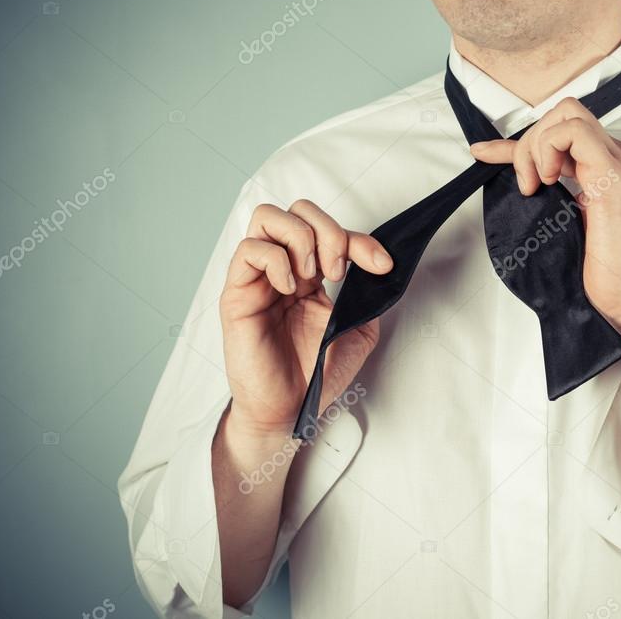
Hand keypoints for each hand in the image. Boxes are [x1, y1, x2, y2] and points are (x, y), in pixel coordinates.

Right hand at [219, 200, 392, 436]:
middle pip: (298, 210)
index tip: (382, 264)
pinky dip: (276, 259)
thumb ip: (367, 296)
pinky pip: (249, 250)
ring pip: (268, 217)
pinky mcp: (238, 293)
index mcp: (312, 275)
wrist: (291, 409)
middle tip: (337, 271)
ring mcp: (259, 278)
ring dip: (300, 238)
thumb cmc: (316, 374)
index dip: (361, 240)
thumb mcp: (359, 330)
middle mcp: (284, 269)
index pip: (332, 232)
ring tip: (310, 276)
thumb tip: (378, 266)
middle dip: (328, 231)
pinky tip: (289, 287)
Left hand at [470, 97, 620, 344]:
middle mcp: (616, 156)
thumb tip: (520, 183)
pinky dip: (549, 149)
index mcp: (607, 166)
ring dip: (536, 146)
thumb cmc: (605, 272)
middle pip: (563, 113)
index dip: (516, 142)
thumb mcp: (565, 222)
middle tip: (524, 184)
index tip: (483, 156)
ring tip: (535, 187)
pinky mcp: (612, 173)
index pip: (559, 133)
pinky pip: (573, 132)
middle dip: (529, 140)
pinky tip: (548, 183)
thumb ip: (550, 195)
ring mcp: (617, 161)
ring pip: (566, 114)